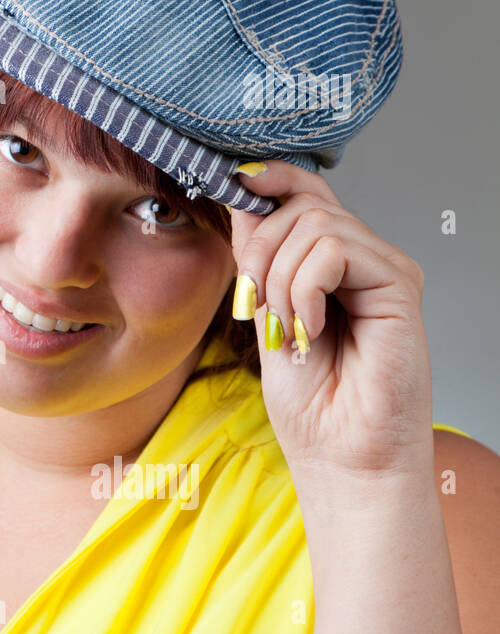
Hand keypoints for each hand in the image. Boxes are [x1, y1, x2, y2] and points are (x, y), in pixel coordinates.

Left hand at [227, 161, 433, 479]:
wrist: (342, 455)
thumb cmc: (310, 402)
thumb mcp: (266, 314)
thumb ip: (260, 257)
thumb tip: (242, 199)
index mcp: (330, 263)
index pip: (305, 194)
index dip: (271, 178)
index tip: (235, 180)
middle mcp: (361, 259)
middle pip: (302, 204)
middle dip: (259, 251)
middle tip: (257, 306)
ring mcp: (383, 268)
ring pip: (314, 225)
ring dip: (280, 280)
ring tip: (288, 329)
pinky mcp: (399, 284)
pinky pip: (334, 251)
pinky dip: (305, 290)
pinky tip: (312, 330)